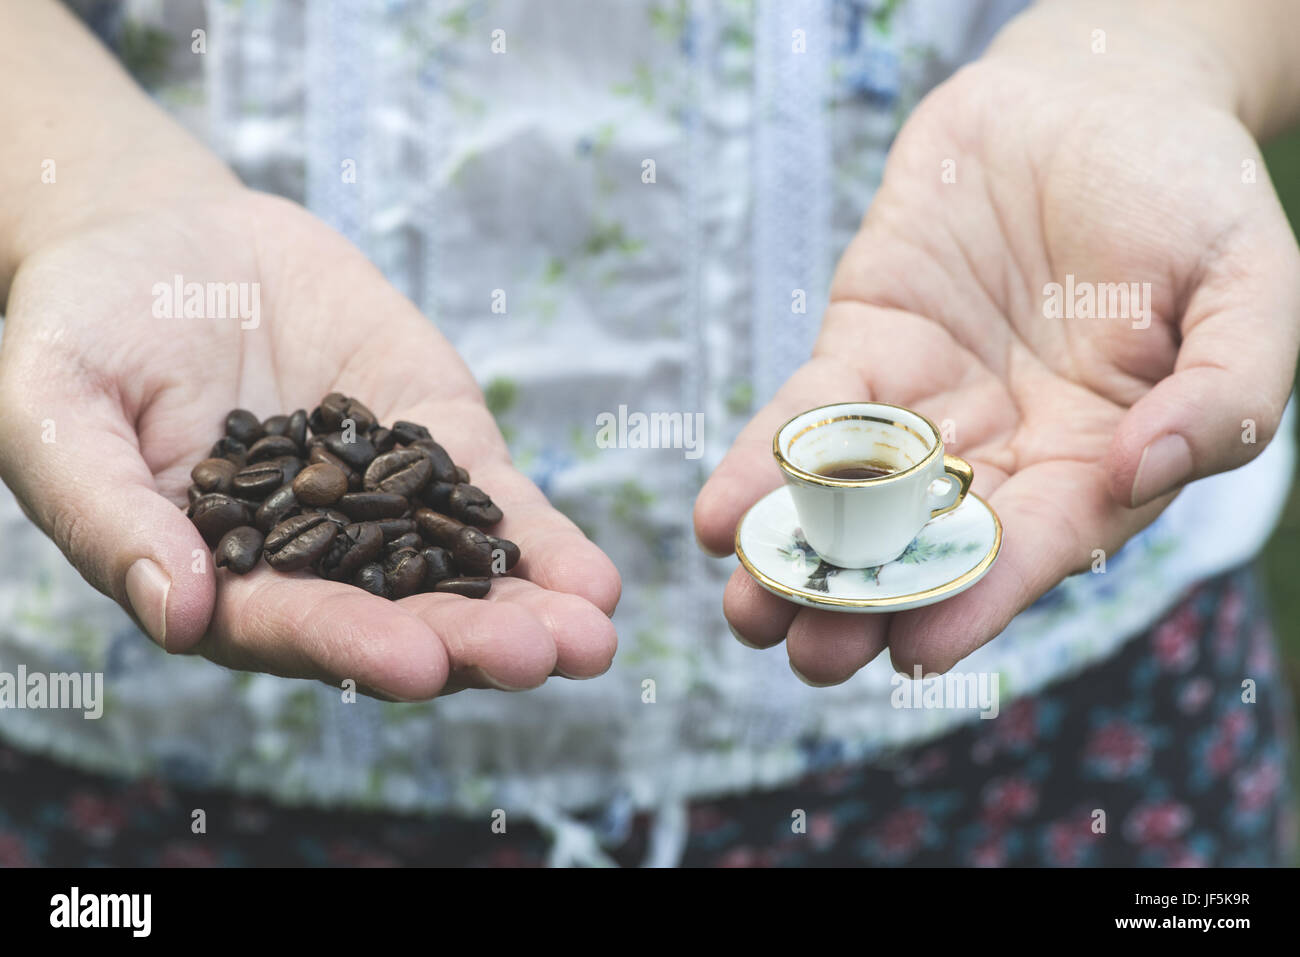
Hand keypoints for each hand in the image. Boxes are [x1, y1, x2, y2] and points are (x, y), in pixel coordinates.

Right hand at [0, 188, 619, 697]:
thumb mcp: (54, 409)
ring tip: (592, 636)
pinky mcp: (437, 442)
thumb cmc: (85, 330)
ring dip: (530, 608)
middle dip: (473, 641)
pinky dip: (542, 538)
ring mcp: (384, 503)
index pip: (288, 626)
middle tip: (545, 657)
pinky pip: (495, 498)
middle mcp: (313, 559)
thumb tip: (179, 613)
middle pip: (398, 616)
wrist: (167, 240)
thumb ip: (106, 511)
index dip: (350, 646)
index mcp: (220, 576)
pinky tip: (593, 580)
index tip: (418, 664)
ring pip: (461, 572)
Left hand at [695, 51, 1299, 681]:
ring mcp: (928, 406)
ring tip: (745, 610)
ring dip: (796, 557)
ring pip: (853, 500)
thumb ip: (1225, 388)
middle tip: (804, 656)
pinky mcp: (864, 351)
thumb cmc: (1187, 194)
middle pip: (926, 547)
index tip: (917, 649)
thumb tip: (1142, 471)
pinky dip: (762, 462)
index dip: (977, 598)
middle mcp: (1005, 453)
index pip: (1035, 548)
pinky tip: (718, 515)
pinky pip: (809, 417)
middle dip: (862, 604)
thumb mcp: (1248, 284)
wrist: (1094, 99)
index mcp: (1098, 462)